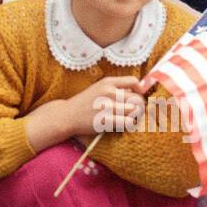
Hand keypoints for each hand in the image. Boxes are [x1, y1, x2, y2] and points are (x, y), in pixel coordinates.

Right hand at [25, 76, 145, 151]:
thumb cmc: (85, 102)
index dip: (140, 90)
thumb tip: (138, 91)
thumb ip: (116, 88)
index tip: (137, 97)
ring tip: (128, 119)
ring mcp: (107, 106)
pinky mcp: (106, 120)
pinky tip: (122, 125)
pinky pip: (127, 122)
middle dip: (139, 107)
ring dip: (134, 116)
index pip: (134, 82)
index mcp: (107, 82)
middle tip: (134, 112)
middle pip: (137, 99)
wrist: (67, 115)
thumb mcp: (98, 88)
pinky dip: (128, 124)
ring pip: (134, 111)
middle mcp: (108, 92)